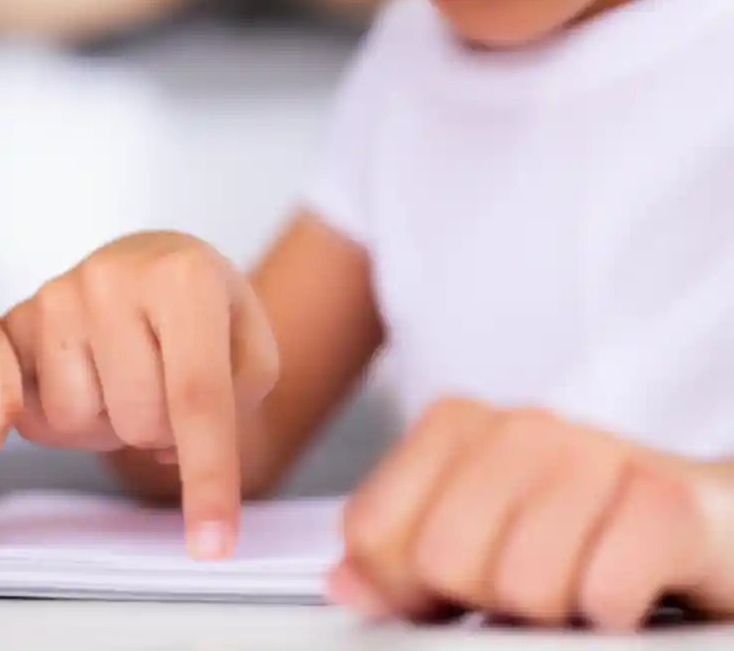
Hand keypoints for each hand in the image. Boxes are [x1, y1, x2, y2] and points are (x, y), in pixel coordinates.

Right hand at [2, 232, 278, 558]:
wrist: (151, 261)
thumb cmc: (204, 313)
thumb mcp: (251, 346)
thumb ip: (234, 401)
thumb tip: (171, 451)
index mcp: (184, 278)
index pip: (197, 396)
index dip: (209, 477)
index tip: (214, 546)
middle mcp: (111, 278)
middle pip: (138, 421)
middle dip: (161, 429)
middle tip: (164, 385)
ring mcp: (54, 297)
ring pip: (80, 423)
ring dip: (110, 422)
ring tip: (122, 375)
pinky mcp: (12, 323)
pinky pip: (34, 417)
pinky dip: (67, 418)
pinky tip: (85, 376)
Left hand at [331, 398, 733, 630]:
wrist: (715, 529)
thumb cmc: (586, 536)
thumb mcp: (478, 542)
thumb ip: (399, 559)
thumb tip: (344, 582)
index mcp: (458, 427)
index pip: (371, 530)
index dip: (404, 585)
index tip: (452, 590)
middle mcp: (522, 426)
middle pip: (441, 559)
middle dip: (483, 599)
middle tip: (530, 588)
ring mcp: (598, 453)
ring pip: (520, 582)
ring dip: (555, 610)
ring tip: (580, 584)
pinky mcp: (670, 501)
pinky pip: (602, 591)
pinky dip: (612, 612)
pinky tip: (627, 592)